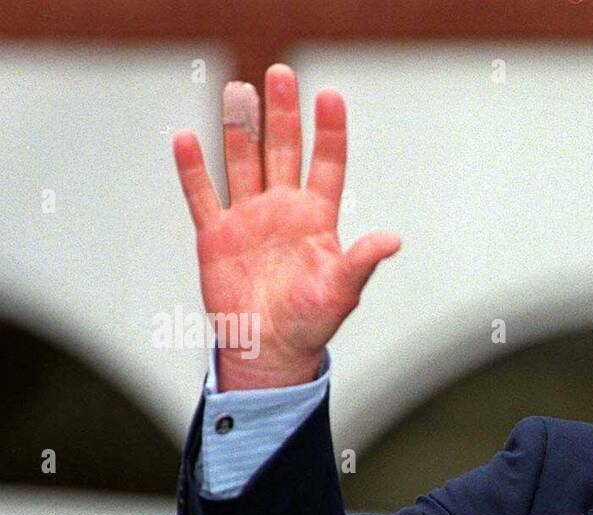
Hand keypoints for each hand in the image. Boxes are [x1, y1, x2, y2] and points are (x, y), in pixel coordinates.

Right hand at [173, 63, 400, 389]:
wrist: (271, 350)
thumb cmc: (312, 322)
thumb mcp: (342, 290)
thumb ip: (362, 261)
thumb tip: (393, 239)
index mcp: (317, 219)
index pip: (327, 165)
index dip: (329, 132)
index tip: (330, 96)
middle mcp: (282, 210)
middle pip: (282, 152)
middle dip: (282, 115)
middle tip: (281, 73)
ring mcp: (248, 219)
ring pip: (242, 163)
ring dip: (239, 130)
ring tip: (238, 91)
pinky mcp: (216, 236)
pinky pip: (202, 196)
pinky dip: (193, 170)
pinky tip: (187, 138)